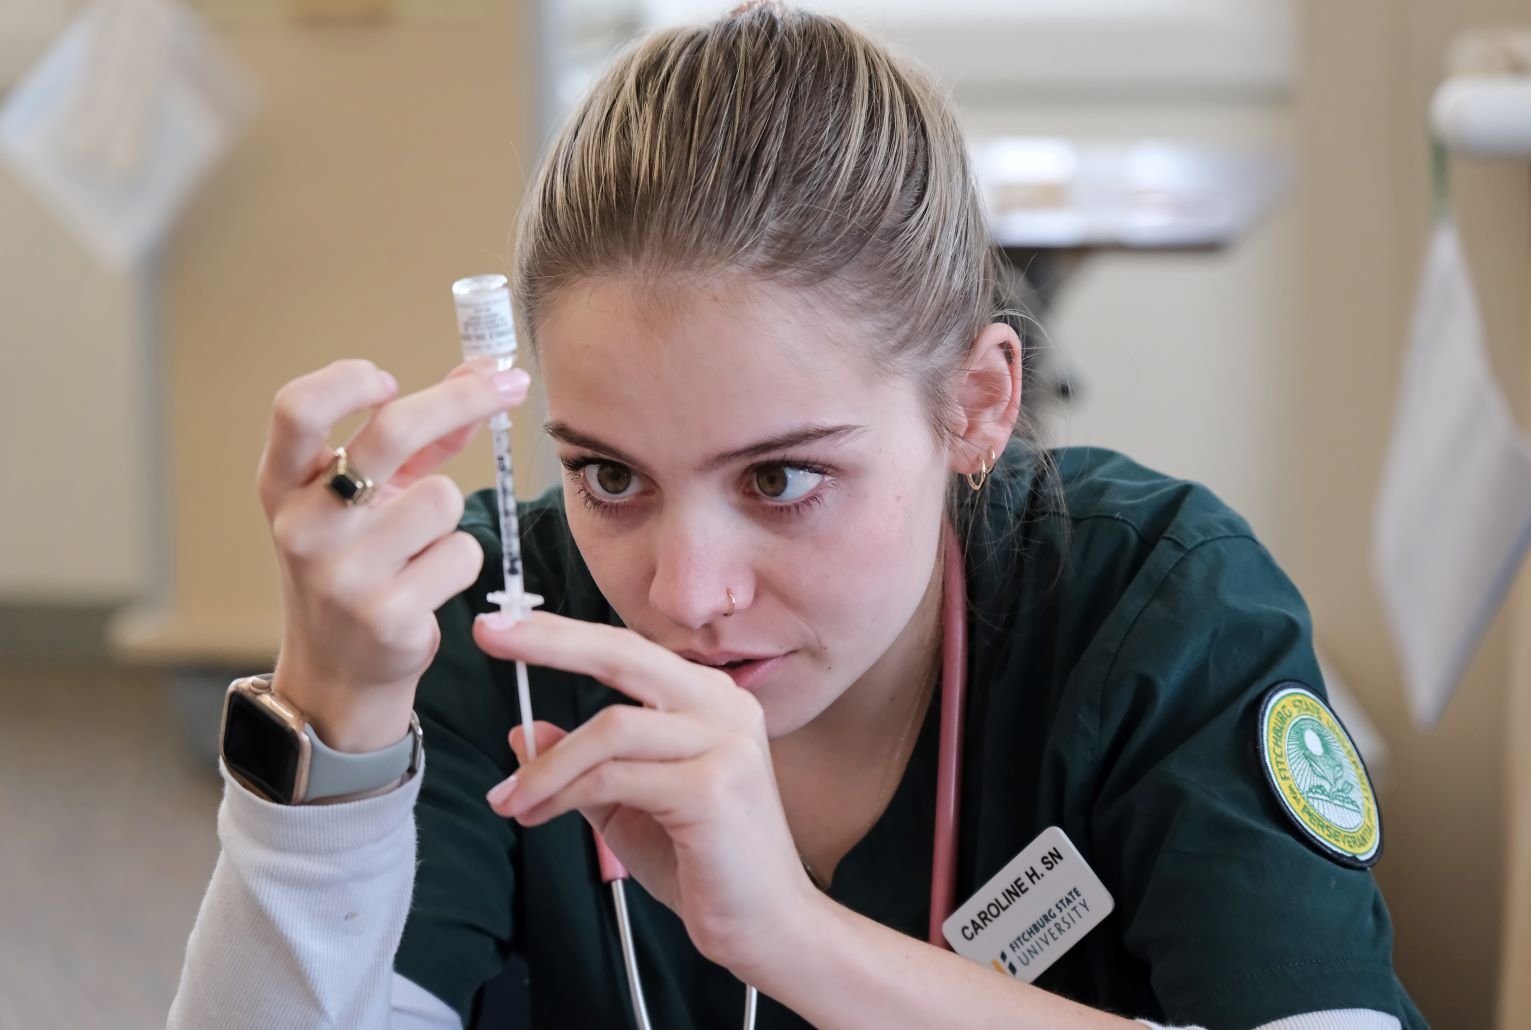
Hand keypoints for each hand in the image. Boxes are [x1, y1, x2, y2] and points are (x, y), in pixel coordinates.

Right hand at [259, 358, 530, 750]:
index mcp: (285, 486)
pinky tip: (429, 583)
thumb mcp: (372, 497)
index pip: (297, 408)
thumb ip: (424, 437)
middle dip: (461, 400)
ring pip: (443, 498)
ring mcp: (342, 573)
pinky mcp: (387, 614)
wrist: (340, 670)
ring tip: (422, 546)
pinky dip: (460, 561)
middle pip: (391, 432)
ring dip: (450, 516)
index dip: (348, 381)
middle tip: (508, 385)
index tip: (393, 381)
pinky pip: (462, 553)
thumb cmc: (359, 563)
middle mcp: (304, 525)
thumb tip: (485, 371)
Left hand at [476, 611, 818, 978]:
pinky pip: (615, 778)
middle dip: (550, 641)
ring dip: (547, 767)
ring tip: (511, 799)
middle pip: (624, 655)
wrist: (767, 926)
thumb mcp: (628, 805)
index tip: (505, 623)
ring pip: (610, 728)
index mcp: (711, 700)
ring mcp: (725, 742)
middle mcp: (725, 706)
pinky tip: (539, 815)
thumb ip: (584, 765)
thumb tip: (526, 733)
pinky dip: (564, 794)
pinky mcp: (713, 786)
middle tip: (491, 634)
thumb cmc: (706, 866)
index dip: (562, 634)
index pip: (628, 651)